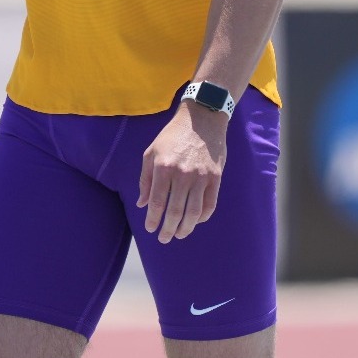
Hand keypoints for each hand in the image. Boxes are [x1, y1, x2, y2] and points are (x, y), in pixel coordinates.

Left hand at [137, 103, 228, 242]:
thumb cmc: (172, 136)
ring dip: (186, 227)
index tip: (150, 229)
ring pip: (194, 212)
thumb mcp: (151, 152)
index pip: (157, 202)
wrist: (202, 119)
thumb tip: (142, 204)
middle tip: (164, 238)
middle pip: (175, 211)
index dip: (153, 219)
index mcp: (163, 167)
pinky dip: (203, 217)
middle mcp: (182, 174)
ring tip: (180, 234)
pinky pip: (210, 204)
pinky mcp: (215, 177)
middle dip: (168, 229)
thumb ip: (145, 179)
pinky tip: (196, 221)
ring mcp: (201, 177)